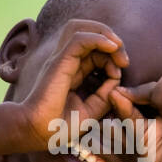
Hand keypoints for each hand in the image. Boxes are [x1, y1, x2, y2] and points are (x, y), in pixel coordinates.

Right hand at [14, 20, 128, 149]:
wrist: (37, 134)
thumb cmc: (58, 127)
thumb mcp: (91, 111)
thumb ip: (105, 95)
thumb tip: (117, 77)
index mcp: (71, 70)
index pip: (93, 49)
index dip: (111, 55)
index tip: (120, 73)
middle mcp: (64, 61)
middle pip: (87, 32)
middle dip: (111, 40)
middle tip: (124, 60)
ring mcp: (59, 59)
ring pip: (79, 27)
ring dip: (103, 32)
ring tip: (117, 47)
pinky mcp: (58, 62)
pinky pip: (78, 39)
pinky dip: (97, 38)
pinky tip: (111, 47)